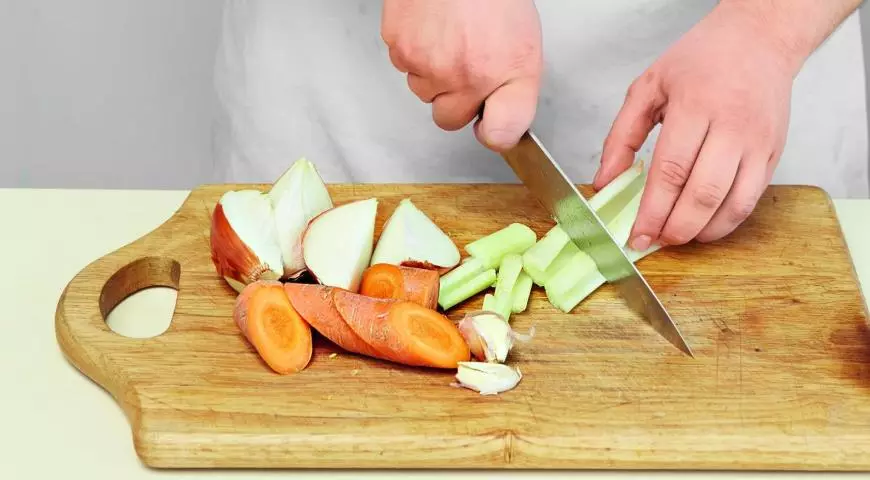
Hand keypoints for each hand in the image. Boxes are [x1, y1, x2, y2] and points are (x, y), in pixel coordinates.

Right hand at [381, 0, 542, 151]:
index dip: (492, 130)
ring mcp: (424, 63)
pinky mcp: (398, 46)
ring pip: (423, 90)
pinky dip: (415, 50)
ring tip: (451, 36)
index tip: (490, 121)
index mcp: (497, 74)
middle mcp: (459, 75)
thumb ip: (515, 97)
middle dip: (456, 98)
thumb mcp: (525, 50)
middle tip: (468, 62)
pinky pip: (404, 64)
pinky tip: (432, 28)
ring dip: (434, 72)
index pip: (497, 135)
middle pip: (448, 117)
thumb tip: (496, 131)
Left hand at [594, 1, 799, 248]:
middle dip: (675, 227)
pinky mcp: (773, 153)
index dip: (653, 210)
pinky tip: (704, 227)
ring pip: (733, 204)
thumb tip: (604, 180)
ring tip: (676, 238)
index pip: (671, 171)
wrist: (759, 40)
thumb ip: (621, 135)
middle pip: (703, 193)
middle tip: (653, 241)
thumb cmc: (701, 60)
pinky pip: (751, 199)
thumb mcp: (648, 87)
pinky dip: (727, 222)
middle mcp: (732, 126)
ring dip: (702, 231)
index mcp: (696, 105)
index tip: (636, 235)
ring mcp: (758, 142)